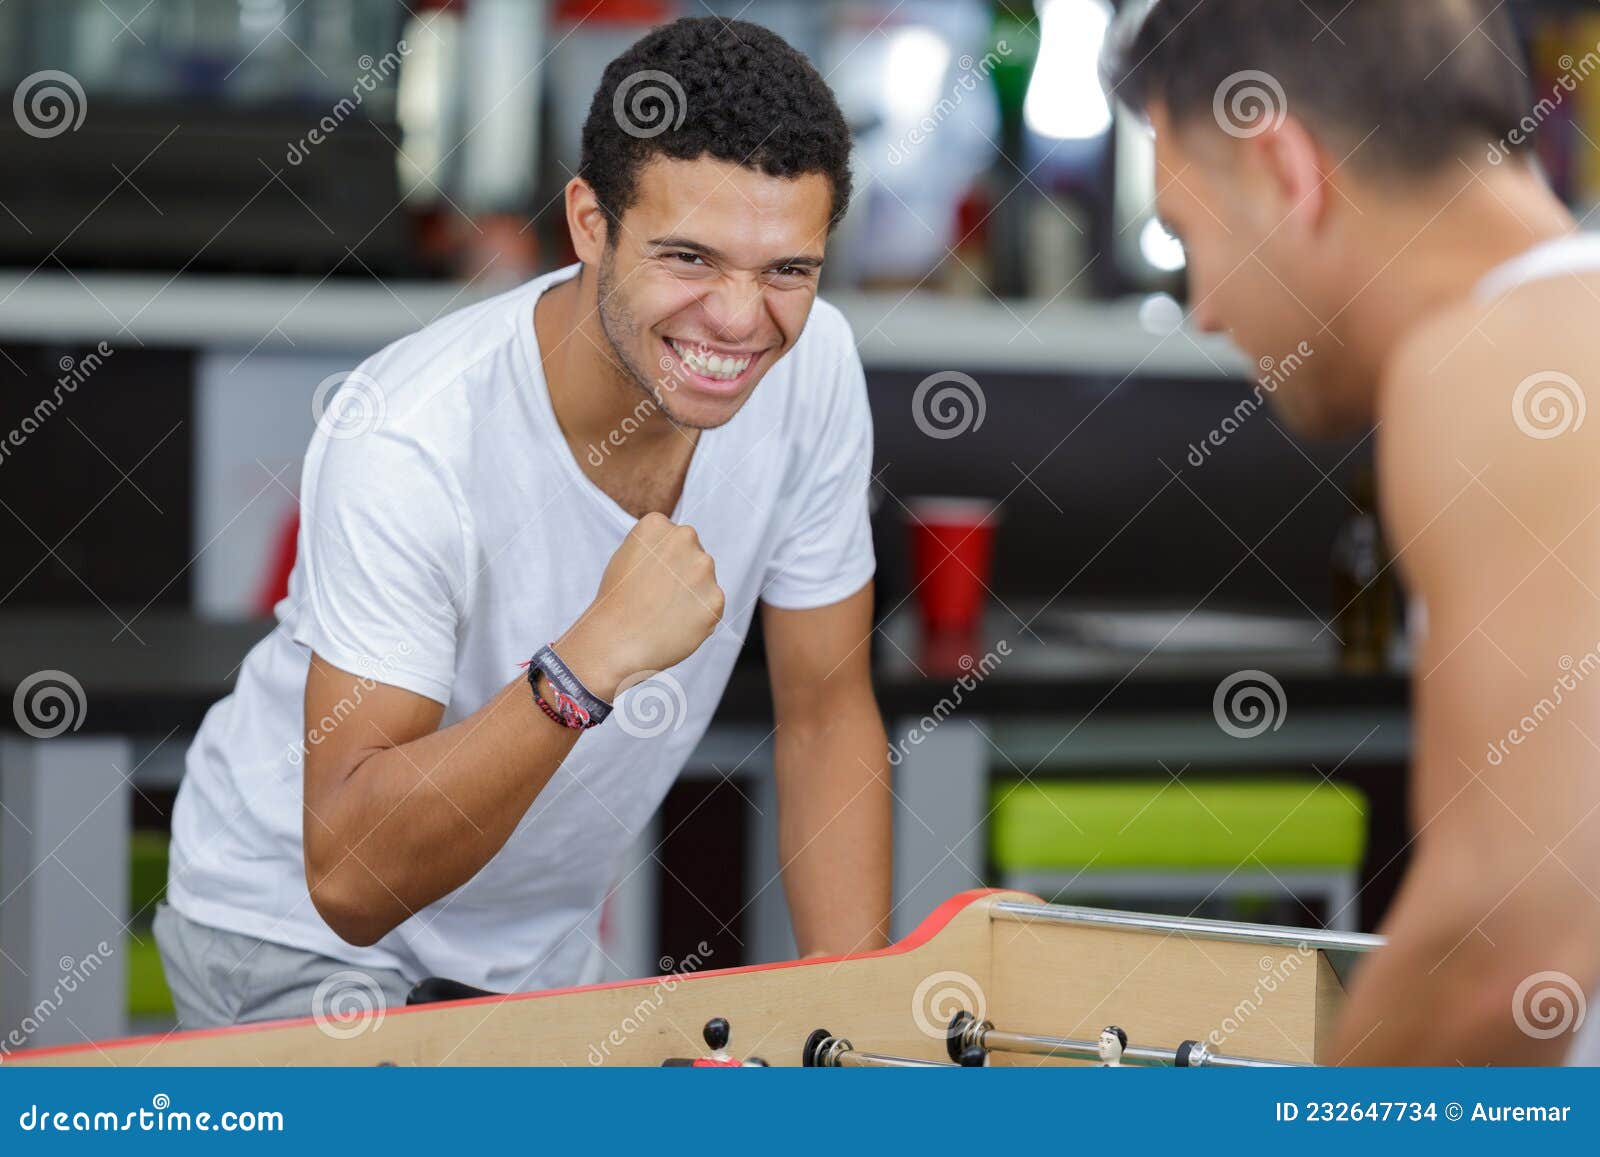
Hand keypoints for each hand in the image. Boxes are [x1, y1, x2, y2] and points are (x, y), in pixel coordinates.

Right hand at [556, 513, 723, 698]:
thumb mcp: (627, 556)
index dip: (660, 563)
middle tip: (657, 598)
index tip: (646, 579)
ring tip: (664, 613)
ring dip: (692, 595)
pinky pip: (711, 606)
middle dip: (682, 575)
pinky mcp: (715, 598)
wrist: (614, 641)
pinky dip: (698, 617)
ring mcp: (703, 568)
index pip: (673, 539)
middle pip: (694, 556)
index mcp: (657, 523)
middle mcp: (684, 537)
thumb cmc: (616, 601)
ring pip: (704, 581)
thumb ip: (656, 546)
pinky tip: (675, 625)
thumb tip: (681, 550)